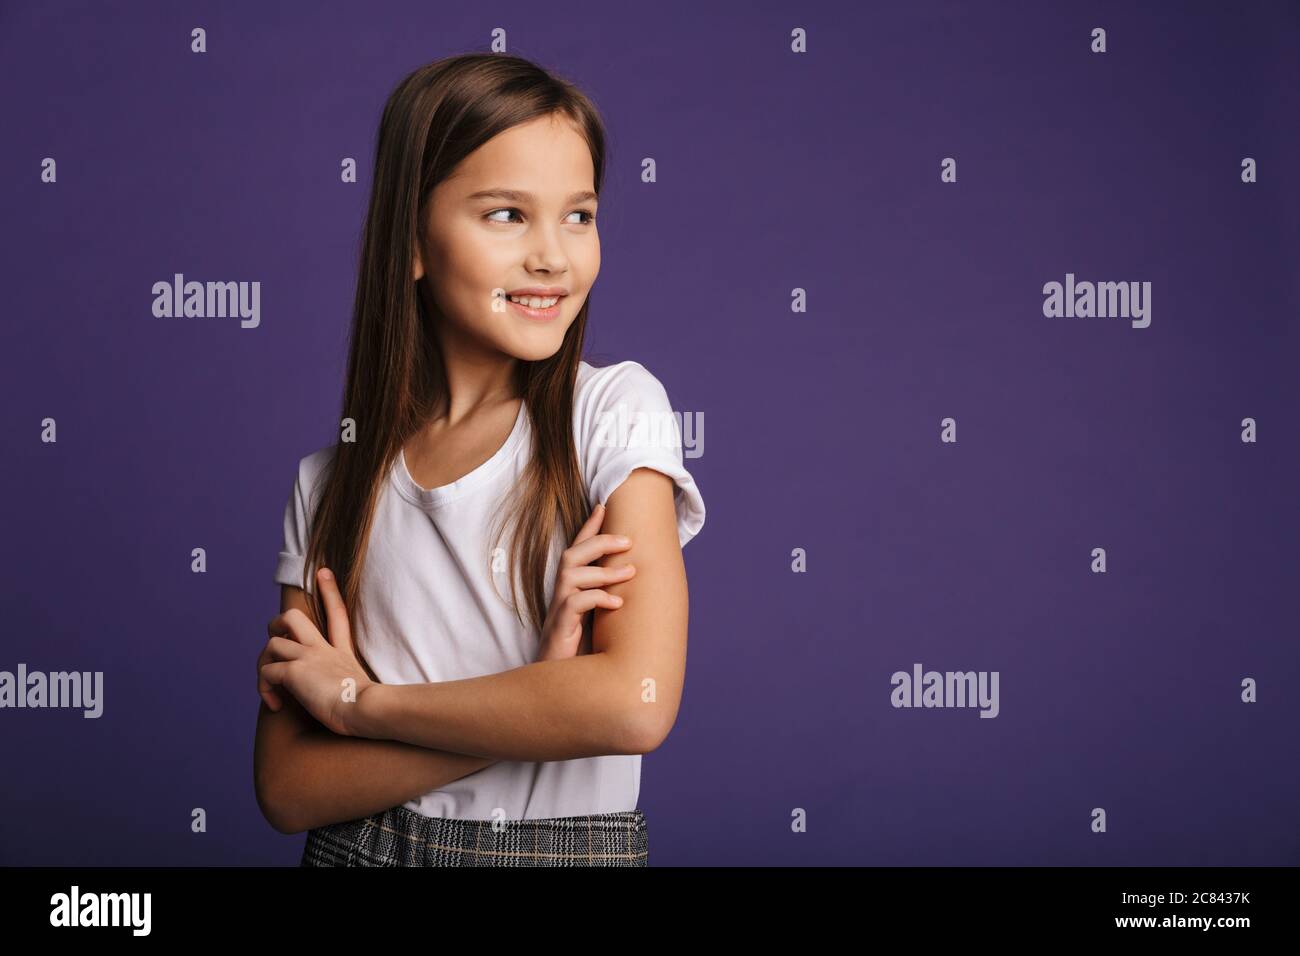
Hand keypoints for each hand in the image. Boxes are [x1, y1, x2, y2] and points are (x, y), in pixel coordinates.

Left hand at [258, 567, 374, 735]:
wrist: (367, 708)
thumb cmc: (370, 707)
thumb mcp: (367, 689)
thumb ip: (357, 687)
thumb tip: (367, 704)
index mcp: (341, 652)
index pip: (337, 614)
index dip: (330, 591)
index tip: (323, 572)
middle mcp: (322, 650)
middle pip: (293, 618)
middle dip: (276, 625)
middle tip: (275, 643)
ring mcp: (308, 657)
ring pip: (272, 643)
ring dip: (264, 664)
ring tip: (271, 687)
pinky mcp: (295, 671)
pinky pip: (267, 672)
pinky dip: (264, 689)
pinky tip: (275, 704)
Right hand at [536, 502, 636, 661]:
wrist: (560, 682)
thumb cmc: (580, 650)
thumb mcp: (597, 618)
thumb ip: (608, 597)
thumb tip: (637, 577)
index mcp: (570, 588)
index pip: (577, 549)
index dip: (588, 527)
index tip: (603, 505)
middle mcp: (560, 594)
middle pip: (572, 555)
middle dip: (599, 542)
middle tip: (628, 540)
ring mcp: (558, 611)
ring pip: (573, 576)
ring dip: (603, 571)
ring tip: (630, 572)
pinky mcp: (559, 628)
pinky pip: (574, 604)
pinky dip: (597, 598)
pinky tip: (617, 603)